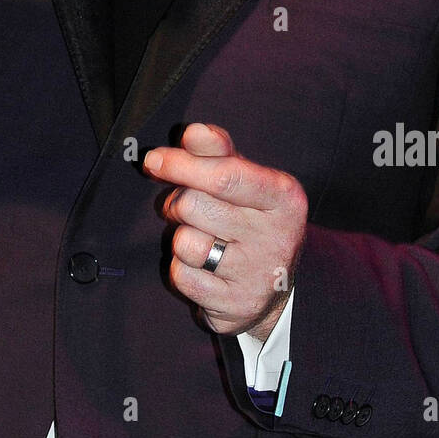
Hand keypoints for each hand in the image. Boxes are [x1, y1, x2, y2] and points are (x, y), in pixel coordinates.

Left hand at [144, 123, 307, 340]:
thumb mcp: (245, 178)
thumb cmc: (250, 219)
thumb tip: (193, 132)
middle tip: (183, 207)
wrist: (274, 287)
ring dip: (180, 237)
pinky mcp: (236, 305)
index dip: (181, 164)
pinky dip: (182, 269)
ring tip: (199, 238)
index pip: (225, 175)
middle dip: (176, 202)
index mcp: (284, 196)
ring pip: (184, 242)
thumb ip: (217, 151)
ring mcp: (257, 274)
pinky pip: (182, 276)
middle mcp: (277, 236)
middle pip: (194, 205)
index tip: (154, 160)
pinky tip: (202, 267)